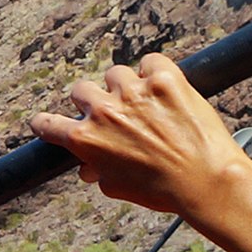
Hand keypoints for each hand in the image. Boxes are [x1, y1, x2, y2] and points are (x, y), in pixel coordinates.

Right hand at [27, 53, 251, 214]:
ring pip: (115, 74)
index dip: (46, 124)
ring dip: (125, 86)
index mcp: (84, 139)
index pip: (47, 123)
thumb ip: (97, 169)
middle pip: (81, 90)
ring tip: (144, 102)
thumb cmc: (161, 190)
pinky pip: (150, 61)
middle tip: (113, 113)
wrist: (206, 181)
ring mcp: (134, 91)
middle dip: (93, 102)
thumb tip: (89, 166)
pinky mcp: (165, 78)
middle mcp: (104, 111)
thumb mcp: (116, 187)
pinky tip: (163, 87)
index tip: (50, 123)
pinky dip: (154, 71)